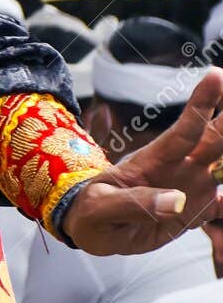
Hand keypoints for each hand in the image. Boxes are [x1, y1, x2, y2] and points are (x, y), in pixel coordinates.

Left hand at [61, 69, 222, 254]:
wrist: (92, 229)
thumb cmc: (91, 210)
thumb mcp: (100, 208)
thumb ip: (134, 203)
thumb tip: (178, 202)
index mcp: (153, 161)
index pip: (184, 129)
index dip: (202, 103)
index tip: (217, 74)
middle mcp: (179, 168)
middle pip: (216, 139)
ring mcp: (191, 187)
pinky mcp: (197, 210)